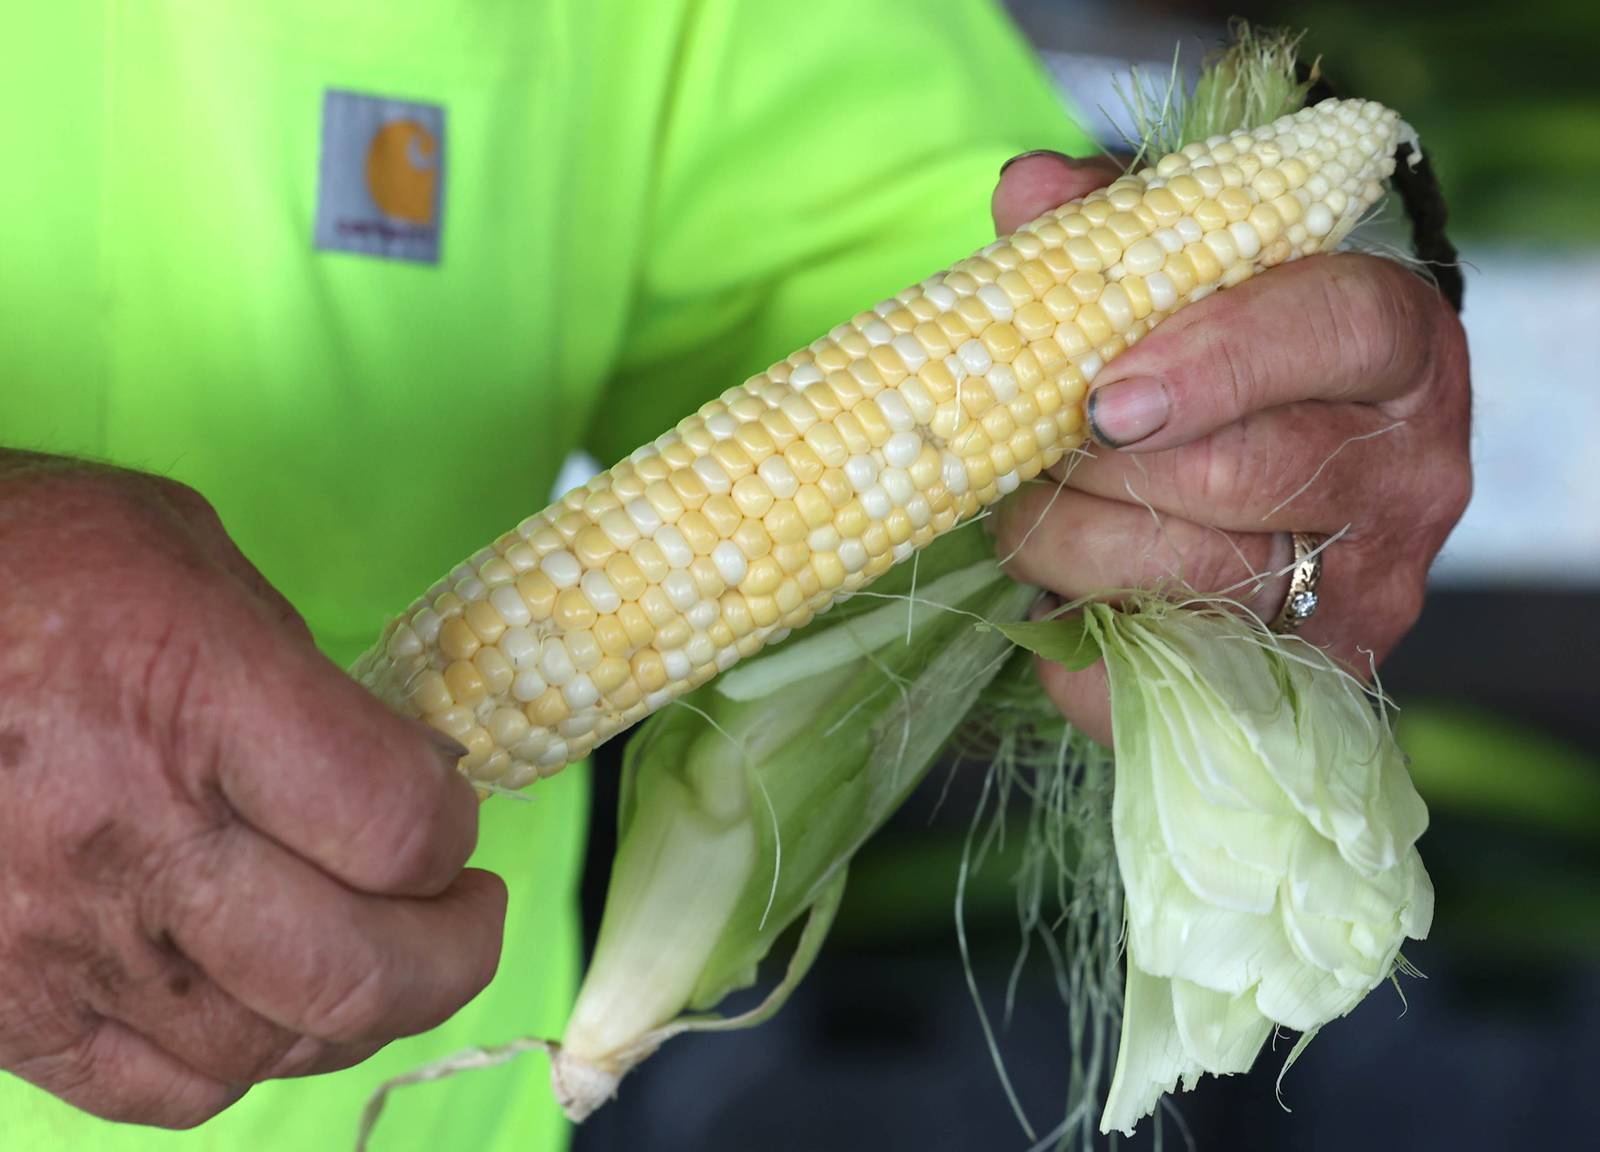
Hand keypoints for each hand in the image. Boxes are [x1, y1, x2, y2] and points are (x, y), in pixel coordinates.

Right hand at [0, 456, 503, 1127]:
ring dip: (355, 1006)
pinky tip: (254, 998)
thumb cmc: (9, 560)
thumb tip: (406, 762)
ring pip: (274, 1046)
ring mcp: (59, 945)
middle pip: (359, 970)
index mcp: (193, 701)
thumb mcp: (179, 550)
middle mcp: (132, 843)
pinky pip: (162, 1092)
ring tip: (369, 948)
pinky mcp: (1, 1013)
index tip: (450, 807)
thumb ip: (301, 665)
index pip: (397, 824)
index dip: (454, 824)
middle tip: (464, 910)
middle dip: (452, 949)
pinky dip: (240, 1058)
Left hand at [987, 153, 1472, 744]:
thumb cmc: (1220, 364)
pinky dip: (1084, 646)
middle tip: (1028, 453)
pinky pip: (1170, 674)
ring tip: (1027, 516)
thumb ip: (1111, 223)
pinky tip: (1055, 602)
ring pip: (1196, 580)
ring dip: (1071, 551)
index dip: (1212, 359)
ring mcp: (1370, 587)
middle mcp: (1410, 472)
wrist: (1281, 491)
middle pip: (1241, 475)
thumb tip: (1029, 192)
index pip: (1333, 328)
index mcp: (1392, 345)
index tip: (1101, 398)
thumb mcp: (1182, 274)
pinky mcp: (1312, 674)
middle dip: (1099, 470)